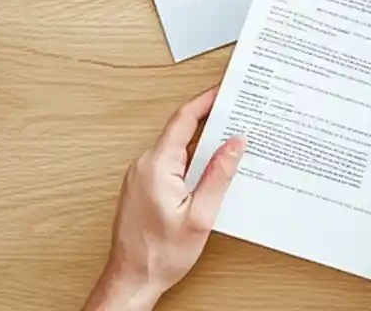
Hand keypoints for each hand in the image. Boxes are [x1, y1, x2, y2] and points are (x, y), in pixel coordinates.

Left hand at [83, 87, 245, 310]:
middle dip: (212, 121)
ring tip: (232, 142)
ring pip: (178, 148)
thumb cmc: (160, 254)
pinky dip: (193, 159)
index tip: (225, 90)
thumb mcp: (200, 215)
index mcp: (157, 167)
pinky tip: (211, 169)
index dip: (206, 101)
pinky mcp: (144, 187)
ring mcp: (141, 177)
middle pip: (182, 131)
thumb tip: (234, 144)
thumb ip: (218, 175)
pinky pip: (171, 162)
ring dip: (204, 143)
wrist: (132, 279)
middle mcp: (144, 167)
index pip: (183, 120)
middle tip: (238, 114)